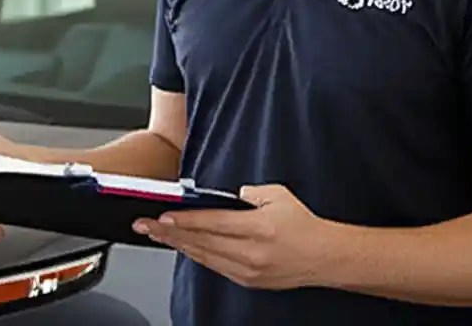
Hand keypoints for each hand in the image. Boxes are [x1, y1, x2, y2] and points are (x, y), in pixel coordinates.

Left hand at [132, 184, 339, 290]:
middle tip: (145, 225)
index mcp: (259, 228)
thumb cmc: (304, 225)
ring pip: (203, 256)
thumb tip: (225, 196)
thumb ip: (248, 192)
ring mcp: (249, 270)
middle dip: (169, 232)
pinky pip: (214, 266)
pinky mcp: (248, 280)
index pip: (212, 224)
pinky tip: (182, 246)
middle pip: (201, 242)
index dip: (184, 220)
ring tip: (156, 234)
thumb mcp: (278, 195)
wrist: (326, 257)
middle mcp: (252, 252)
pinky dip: (195, 255)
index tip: (162, 216)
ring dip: (177, 244)